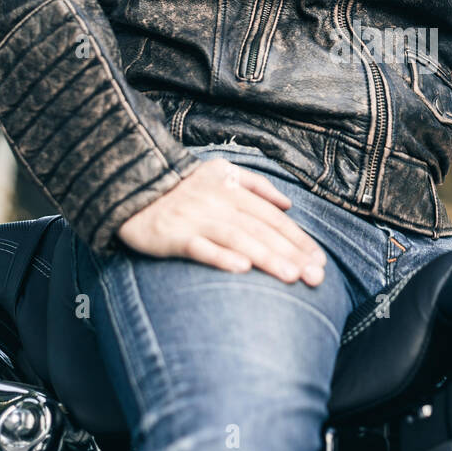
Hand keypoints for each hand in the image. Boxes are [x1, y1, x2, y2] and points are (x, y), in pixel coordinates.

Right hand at [116, 156, 326, 284]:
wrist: (132, 185)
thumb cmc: (183, 185)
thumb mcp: (222, 172)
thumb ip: (257, 185)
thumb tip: (288, 203)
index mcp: (233, 191)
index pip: (273, 218)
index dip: (298, 239)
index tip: (319, 260)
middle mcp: (219, 204)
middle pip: (262, 231)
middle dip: (292, 254)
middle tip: (315, 277)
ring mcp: (197, 219)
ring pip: (238, 239)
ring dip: (266, 258)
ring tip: (291, 277)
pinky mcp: (174, 235)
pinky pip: (200, 247)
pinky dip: (221, 256)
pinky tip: (241, 268)